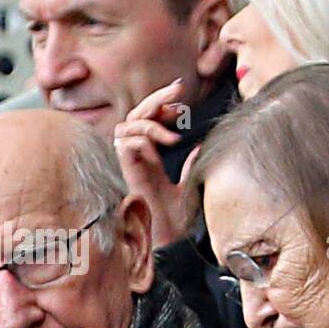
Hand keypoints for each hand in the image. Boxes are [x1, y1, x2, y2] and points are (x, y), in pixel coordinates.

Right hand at [113, 78, 192, 247]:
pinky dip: (145, 141)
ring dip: (152, 124)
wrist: (171, 238)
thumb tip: (201, 145)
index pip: (147, 119)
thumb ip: (190, 163)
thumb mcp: (189, 182)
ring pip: (128, 126)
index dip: (161, 104)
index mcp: (148, 156)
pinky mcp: (127, 173)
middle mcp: (136, 157)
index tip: (182, 98)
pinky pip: (127, 145)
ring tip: (174, 137)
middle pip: (135, 115)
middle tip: (179, 89)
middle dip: (156, 98)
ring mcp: (130, 164)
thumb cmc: (177, 217)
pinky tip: (163, 149)